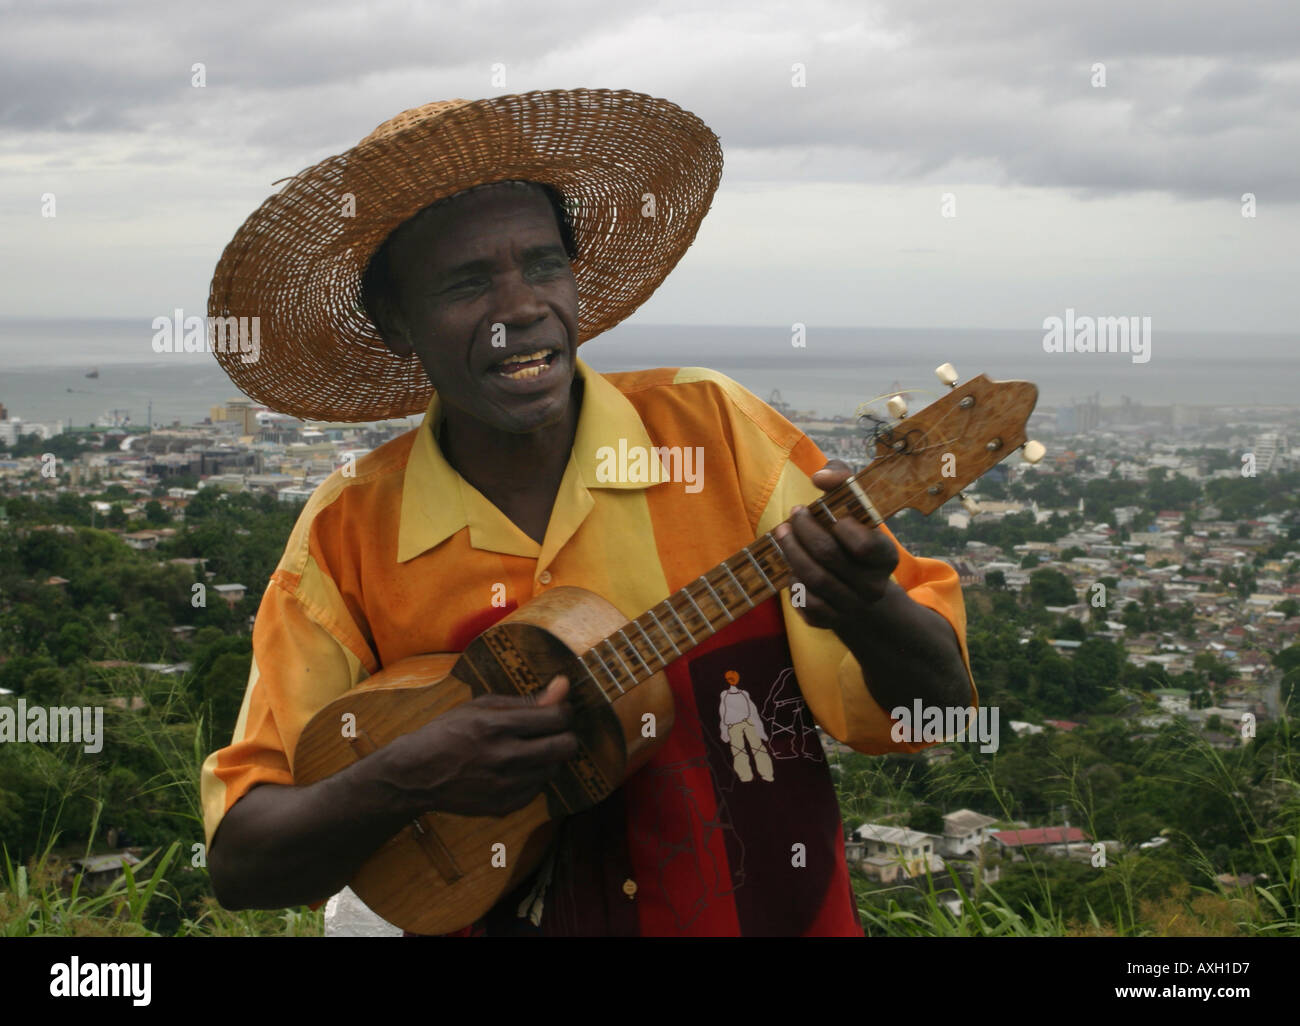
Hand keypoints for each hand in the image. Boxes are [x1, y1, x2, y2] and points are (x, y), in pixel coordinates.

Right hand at [384, 675, 578, 818]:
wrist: (417, 775)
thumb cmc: (449, 732)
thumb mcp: (480, 706)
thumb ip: (526, 700)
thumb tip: (564, 685)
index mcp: (495, 726)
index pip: (555, 717)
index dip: (563, 710)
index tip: (557, 710)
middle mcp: (503, 757)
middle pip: (565, 747)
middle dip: (565, 735)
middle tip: (551, 731)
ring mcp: (505, 786)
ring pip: (555, 769)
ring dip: (548, 757)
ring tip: (526, 749)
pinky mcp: (505, 806)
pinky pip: (539, 789)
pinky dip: (534, 777)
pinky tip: (514, 768)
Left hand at [771, 460, 898, 635]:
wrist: (862, 595)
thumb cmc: (855, 539)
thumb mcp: (857, 508)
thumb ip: (843, 480)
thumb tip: (820, 478)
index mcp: (886, 558)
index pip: (864, 546)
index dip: (842, 527)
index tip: (830, 515)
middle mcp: (872, 586)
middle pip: (829, 557)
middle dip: (803, 531)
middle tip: (793, 515)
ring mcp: (851, 607)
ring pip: (813, 579)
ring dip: (792, 552)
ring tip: (783, 533)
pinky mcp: (830, 621)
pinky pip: (805, 602)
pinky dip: (793, 582)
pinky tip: (792, 567)